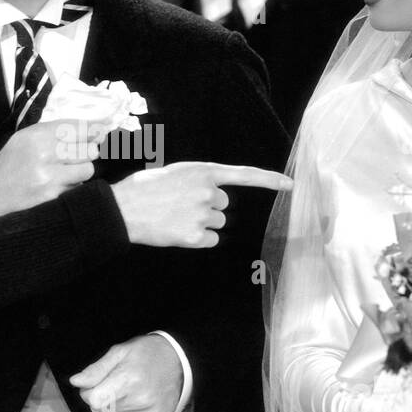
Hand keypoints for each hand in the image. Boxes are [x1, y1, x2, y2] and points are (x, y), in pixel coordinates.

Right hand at [0, 119, 109, 215]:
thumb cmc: (13, 161)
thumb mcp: (26, 137)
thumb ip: (55, 131)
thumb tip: (91, 128)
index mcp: (37, 136)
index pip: (77, 128)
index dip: (93, 130)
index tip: (100, 133)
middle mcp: (44, 155)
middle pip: (87, 149)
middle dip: (88, 151)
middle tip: (83, 153)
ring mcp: (50, 178)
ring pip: (87, 170)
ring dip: (82, 170)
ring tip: (68, 171)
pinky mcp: (53, 197)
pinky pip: (77, 187)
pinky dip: (74, 185)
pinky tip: (60, 184)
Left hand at [69, 334, 182, 411]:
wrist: (181, 362)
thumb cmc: (148, 354)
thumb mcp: (120, 352)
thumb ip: (96, 369)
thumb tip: (76, 382)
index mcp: (130, 379)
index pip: (93, 400)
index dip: (89, 392)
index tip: (96, 384)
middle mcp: (141, 400)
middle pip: (100, 411)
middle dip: (99, 400)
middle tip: (112, 386)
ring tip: (123, 396)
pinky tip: (133, 405)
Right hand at [110, 162, 291, 247]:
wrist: (122, 210)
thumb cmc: (143, 189)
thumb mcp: (174, 173)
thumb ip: (199, 180)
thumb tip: (214, 196)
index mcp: (202, 171)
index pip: (243, 174)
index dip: (269, 179)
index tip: (290, 185)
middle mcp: (206, 192)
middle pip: (223, 206)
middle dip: (207, 207)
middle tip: (180, 206)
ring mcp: (201, 214)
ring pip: (217, 224)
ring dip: (201, 224)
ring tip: (175, 217)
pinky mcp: (195, 236)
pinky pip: (210, 240)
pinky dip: (198, 239)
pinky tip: (177, 231)